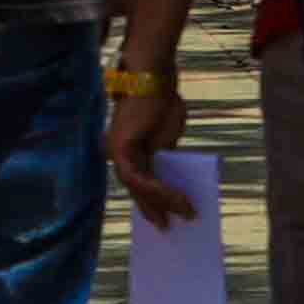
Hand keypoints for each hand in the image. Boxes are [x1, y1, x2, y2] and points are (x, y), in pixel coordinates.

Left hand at [111, 72, 205, 224]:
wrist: (154, 76)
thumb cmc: (161, 101)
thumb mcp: (166, 137)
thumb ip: (165, 158)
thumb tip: (174, 181)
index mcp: (125, 149)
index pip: (137, 181)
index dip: (149, 202)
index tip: (162, 219)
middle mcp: (116, 152)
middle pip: (135, 189)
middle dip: (154, 209)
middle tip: (169, 227)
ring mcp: (116, 151)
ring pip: (139, 188)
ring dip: (164, 204)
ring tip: (188, 214)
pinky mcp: (121, 149)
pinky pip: (141, 180)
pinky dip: (162, 192)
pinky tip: (181, 201)